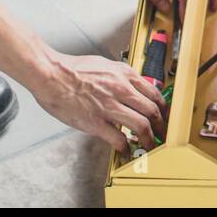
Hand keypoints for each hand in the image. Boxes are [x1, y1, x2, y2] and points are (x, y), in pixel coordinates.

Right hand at [34, 52, 166, 151]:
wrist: (51, 74)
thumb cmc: (73, 69)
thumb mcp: (105, 65)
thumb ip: (120, 77)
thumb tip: (131, 87)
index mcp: (124, 74)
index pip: (154, 93)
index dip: (163, 108)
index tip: (164, 116)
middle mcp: (121, 89)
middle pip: (152, 111)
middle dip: (160, 126)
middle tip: (161, 134)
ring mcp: (109, 106)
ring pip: (141, 125)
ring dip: (148, 139)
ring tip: (148, 146)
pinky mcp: (96, 121)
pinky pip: (118, 138)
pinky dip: (125, 147)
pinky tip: (125, 150)